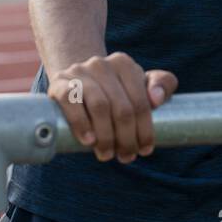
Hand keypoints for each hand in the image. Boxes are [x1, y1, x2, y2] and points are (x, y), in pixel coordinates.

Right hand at [47, 52, 177, 162]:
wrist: (76, 84)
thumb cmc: (115, 91)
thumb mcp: (140, 85)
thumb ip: (162, 84)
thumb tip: (157, 99)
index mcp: (124, 64)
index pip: (141, 101)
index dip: (145, 129)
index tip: (145, 149)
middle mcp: (101, 64)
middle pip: (122, 107)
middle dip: (127, 138)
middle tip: (126, 157)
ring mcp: (78, 72)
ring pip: (100, 106)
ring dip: (106, 137)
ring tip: (107, 154)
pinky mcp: (59, 83)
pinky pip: (71, 101)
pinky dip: (82, 123)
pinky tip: (89, 141)